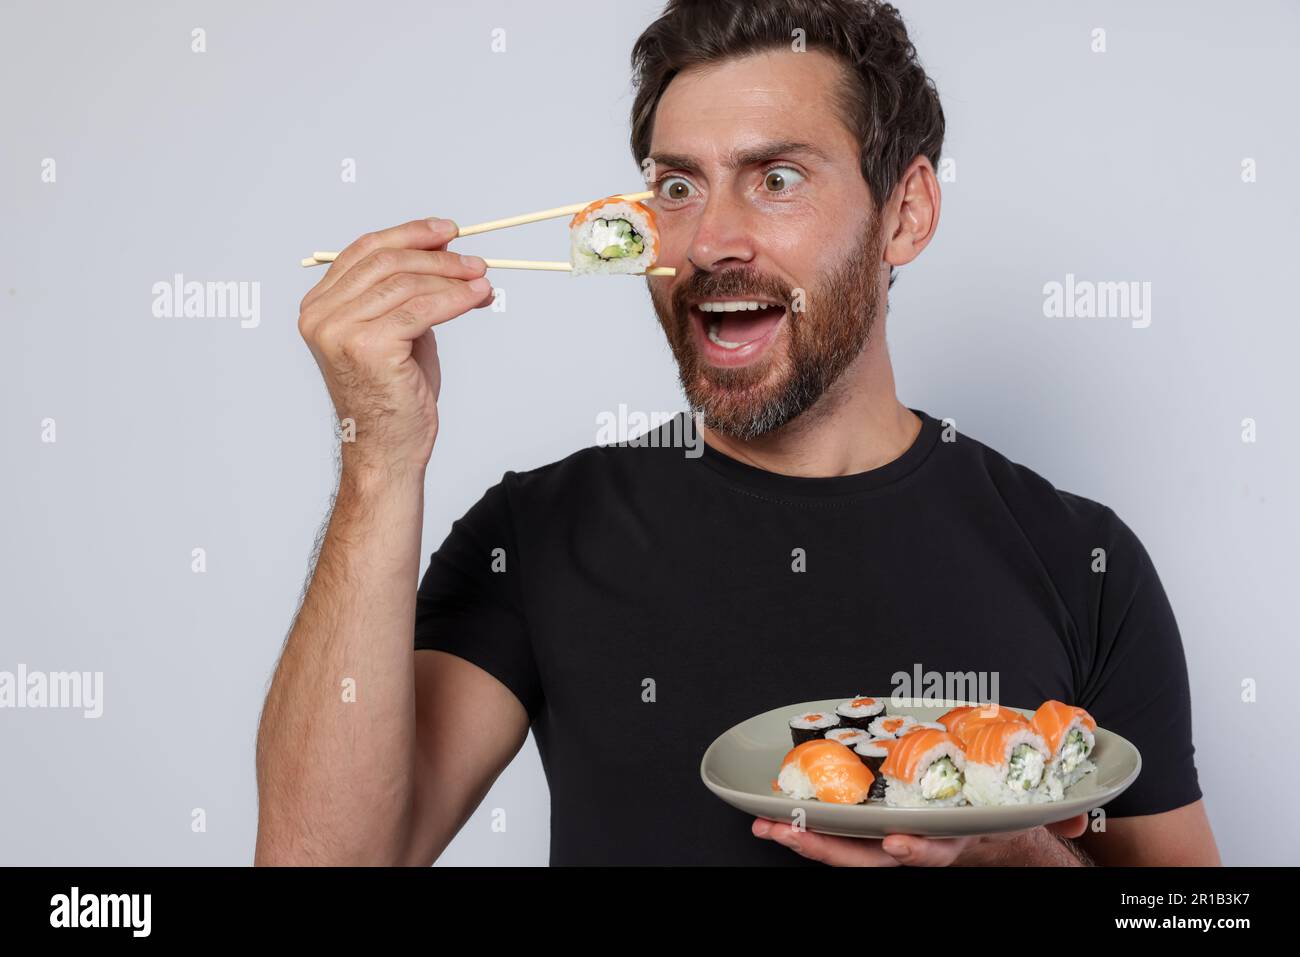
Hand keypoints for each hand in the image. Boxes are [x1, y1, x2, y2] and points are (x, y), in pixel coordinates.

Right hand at [297, 218, 494, 478]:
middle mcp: (321, 315)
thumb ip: (408, 294)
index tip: (447, 231)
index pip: (365, 251)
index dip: (409, 235)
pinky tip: (477, 297)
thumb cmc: (393, 397)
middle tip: (474, 261)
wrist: (388, 449)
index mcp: (319, 306)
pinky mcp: (367, 346)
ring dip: (451, 277)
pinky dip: (455, 299)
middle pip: (386, 262)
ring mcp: (339, 330)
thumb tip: (445, 255)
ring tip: (482, 280)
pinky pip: (421, 309)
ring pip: (406, 284)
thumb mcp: (397, 331)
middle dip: (437, 257)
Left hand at [752, 813, 1088, 865]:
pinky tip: (777, 816)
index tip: (898, 843)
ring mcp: (892, 842)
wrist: (995, 835)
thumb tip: (1073, 818)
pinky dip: (809, 827)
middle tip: (781, 832)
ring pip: (843, 850)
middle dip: (824, 847)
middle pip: (867, 858)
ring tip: (765, 826)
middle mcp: (917, 847)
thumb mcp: (1029, 816)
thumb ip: (1050, 817)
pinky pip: (839, 834)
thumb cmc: (1004, 818)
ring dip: (804, 838)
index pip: (935, 853)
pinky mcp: (878, 831)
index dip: (918, 851)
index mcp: (952, 842)